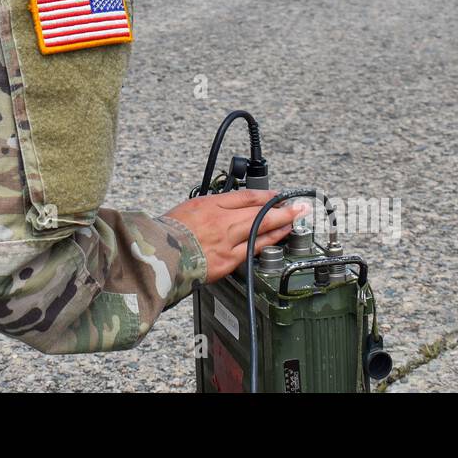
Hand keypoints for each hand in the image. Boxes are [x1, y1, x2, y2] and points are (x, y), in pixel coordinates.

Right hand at [164, 191, 308, 282]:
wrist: (159, 255)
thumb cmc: (169, 231)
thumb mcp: (190, 207)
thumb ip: (213, 205)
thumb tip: (235, 206)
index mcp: (209, 206)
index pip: (244, 197)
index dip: (264, 196)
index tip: (276, 196)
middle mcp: (221, 222)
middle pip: (258, 213)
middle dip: (281, 209)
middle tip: (299, 207)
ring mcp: (226, 242)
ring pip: (259, 231)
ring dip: (280, 225)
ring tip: (293, 221)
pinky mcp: (226, 261)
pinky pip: (252, 251)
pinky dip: (267, 243)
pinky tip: (277, 240)